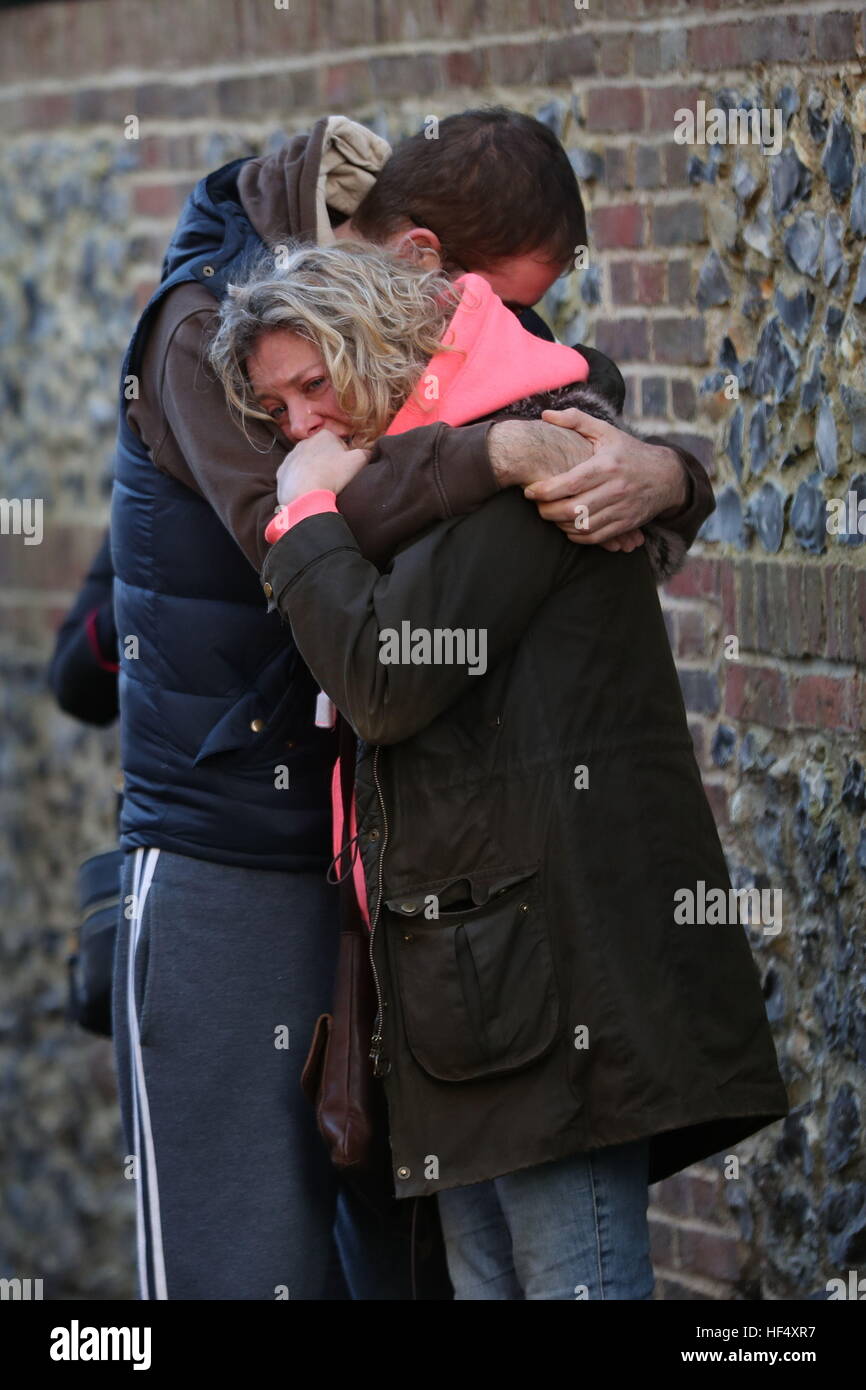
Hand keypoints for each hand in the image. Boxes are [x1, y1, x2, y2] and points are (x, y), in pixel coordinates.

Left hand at [276, 431, 371, 505]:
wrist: (304, 495)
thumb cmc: (333, 475)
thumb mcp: (359, 461)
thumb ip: (367, 453)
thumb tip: (369, 452)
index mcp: (325, 435)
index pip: (340, 444)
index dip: (346, 458)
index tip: (346, 471)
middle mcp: (305, 441)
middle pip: (322, 452)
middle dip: (328, 463)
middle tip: (335, 480)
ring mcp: (291, 456)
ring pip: (307, 463)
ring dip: (314, 471)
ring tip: (321, 487)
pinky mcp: (281, 471)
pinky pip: (294, 474)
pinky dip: (301, 481)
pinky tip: (307, 490)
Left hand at [522, 408, 686, 546]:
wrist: (666, 476)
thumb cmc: (629, 451)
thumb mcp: (606, 431)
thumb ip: (576, 420)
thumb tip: (546, 414)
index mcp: (607, 465)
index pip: (570, 483)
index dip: (545, 491)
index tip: (530, 491)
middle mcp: (615, 489)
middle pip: (572, 509)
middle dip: (547, 511)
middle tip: (536, 506)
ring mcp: (622, 509)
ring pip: (582, 526)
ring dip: (560, 525)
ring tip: (550, 515)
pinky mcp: (626, 524)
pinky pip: (596, 537)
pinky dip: (577, 536)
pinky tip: (567, 527)